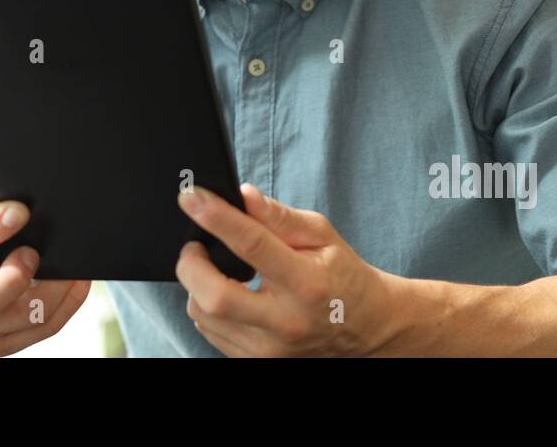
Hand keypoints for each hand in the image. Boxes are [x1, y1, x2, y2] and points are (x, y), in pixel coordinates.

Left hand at [175, 183, 397, 355]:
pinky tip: (226, 291)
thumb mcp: (321, 235)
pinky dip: (207, 306)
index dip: (216, 217)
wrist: (365, 327)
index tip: (191, 197)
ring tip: (214, 268)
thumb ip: (278, 216)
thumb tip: (241, 196)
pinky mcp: (256, 361)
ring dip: (197, 285)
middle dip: (191, 264)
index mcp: (307, 282)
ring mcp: (270, 349)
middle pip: (215, 296)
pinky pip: (210, 332)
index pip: (252, 245)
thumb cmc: (342, 274)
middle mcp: (287, 322)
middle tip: (194, 245)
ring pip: (204, 315)